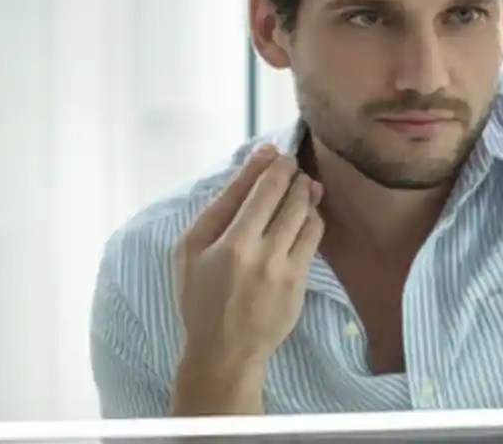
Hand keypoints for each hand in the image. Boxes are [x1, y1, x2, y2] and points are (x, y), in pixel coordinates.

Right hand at [171, 146, 324, 414]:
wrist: (224, 351)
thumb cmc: (200, 297)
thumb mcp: (190, 251)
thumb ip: (215, 210)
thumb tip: (247, 173)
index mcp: (227, 244)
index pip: (255, 189)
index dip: (268, 163)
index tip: (273, 150)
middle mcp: (257, 253)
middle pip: (284, 195)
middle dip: (290, 172)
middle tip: (290, 164)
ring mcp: (282, 268)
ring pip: (303, 213)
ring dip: (304, 192)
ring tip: (301, 184)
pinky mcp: (299, 281)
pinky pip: (312, 237)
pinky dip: (311, 218)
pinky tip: (306, 213)